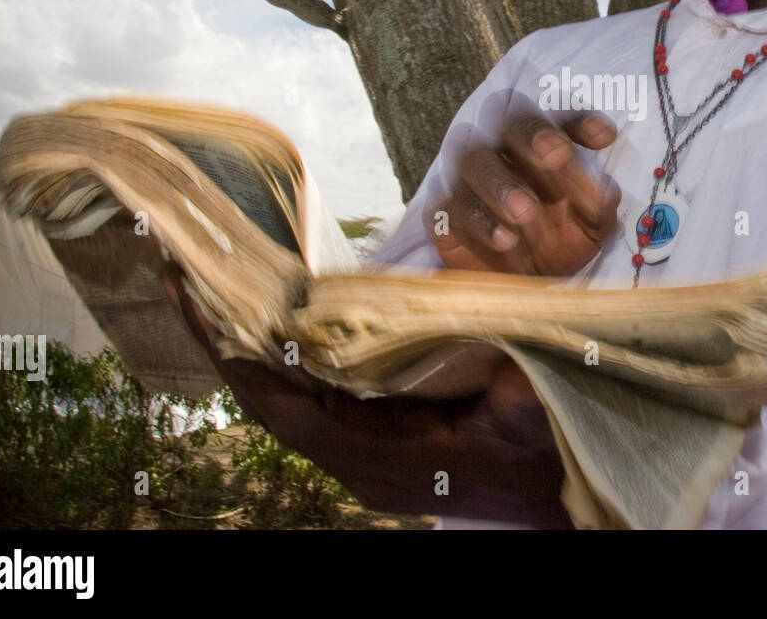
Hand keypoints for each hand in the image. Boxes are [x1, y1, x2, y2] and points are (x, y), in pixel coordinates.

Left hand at [161, 264, 571, 526]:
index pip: (279, 400)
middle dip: (224, 337)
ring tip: (223, 290)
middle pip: (267, 402)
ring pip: (287, 406)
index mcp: (382, 453)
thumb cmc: (556, 438)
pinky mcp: (379, 453)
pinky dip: (287, 365)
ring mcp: (366, 466)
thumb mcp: (516, 382)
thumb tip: (390, 305)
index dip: (230, 345)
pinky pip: (315, 408)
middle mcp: (359, 467)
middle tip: (188, 271)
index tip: (192, 287)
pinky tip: (281, 328)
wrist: (578, 495)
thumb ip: (461, 345)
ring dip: (251, 350)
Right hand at [431, 111, 621, 276]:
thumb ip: (598, 208)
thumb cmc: (557, 245)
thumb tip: (603, 193)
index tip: (604, 137)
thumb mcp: (588, 230)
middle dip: (535, 135)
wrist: (518, 290)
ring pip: (475, 159)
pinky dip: (481, 222)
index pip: (563, 120)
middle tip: (557, 154)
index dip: (581, 123)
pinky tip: (505, 240)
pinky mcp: (446, 213)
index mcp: (548, 149)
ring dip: (503, 183)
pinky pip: (454, 207)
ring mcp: (472, 179)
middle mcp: (508, 152)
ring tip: (526, 211)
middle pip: (512, 124)